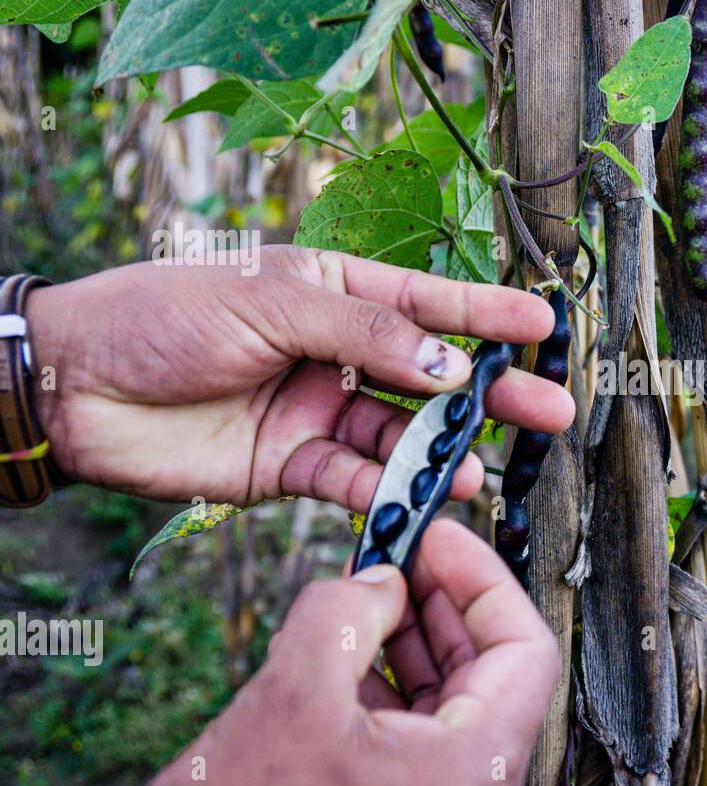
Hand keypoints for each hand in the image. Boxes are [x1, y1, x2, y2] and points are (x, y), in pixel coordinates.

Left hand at [24, 246, 574, 508]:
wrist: (78, 387)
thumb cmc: (162, 315)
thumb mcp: (272, 301)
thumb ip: (367, 334)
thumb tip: (451, 365)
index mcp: (332, 292)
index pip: (427, 301)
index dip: (487, 311)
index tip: (544, 323)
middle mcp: (335, 353)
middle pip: (430, 376)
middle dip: (491, 393)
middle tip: (549, 410)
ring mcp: (318, 410)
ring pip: (400, 434)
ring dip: (442, 450)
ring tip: (480, 467)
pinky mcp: (293, 466)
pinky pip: (356, 479)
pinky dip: (391, 489)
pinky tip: (425, 492)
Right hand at [134, 520, 559, 785]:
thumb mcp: (292, 696)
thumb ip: (347, 615)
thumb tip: (382, 578)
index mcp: (472, 769)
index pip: (524, 651)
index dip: (484, 581)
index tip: (441, 538)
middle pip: (489, 667)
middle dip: (442, 598)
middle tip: (404, 549)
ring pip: (449, 693)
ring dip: (411, 630)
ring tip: (371, 582)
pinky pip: (413, 723)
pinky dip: (386, 672)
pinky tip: (351, 637)